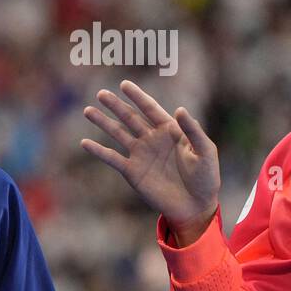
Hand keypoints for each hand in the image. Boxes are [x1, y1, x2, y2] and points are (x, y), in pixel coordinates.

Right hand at [81, 79, 219, 244]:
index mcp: (171, 131)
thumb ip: (193, 130)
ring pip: (117, 134)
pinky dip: (98, 151)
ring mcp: (140, 155)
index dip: (137, 96)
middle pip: (130, 118)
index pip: (150, 109)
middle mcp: (152, 139)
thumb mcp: (206, 152)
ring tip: (88, 110)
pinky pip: (112, 158)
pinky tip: (85, 143)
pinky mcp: (132, 171)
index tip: (124, 84)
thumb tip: (179, 110)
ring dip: (103, 122)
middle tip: (101, 93)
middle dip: (116, 105)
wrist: (195, 206)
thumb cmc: (206, 178)